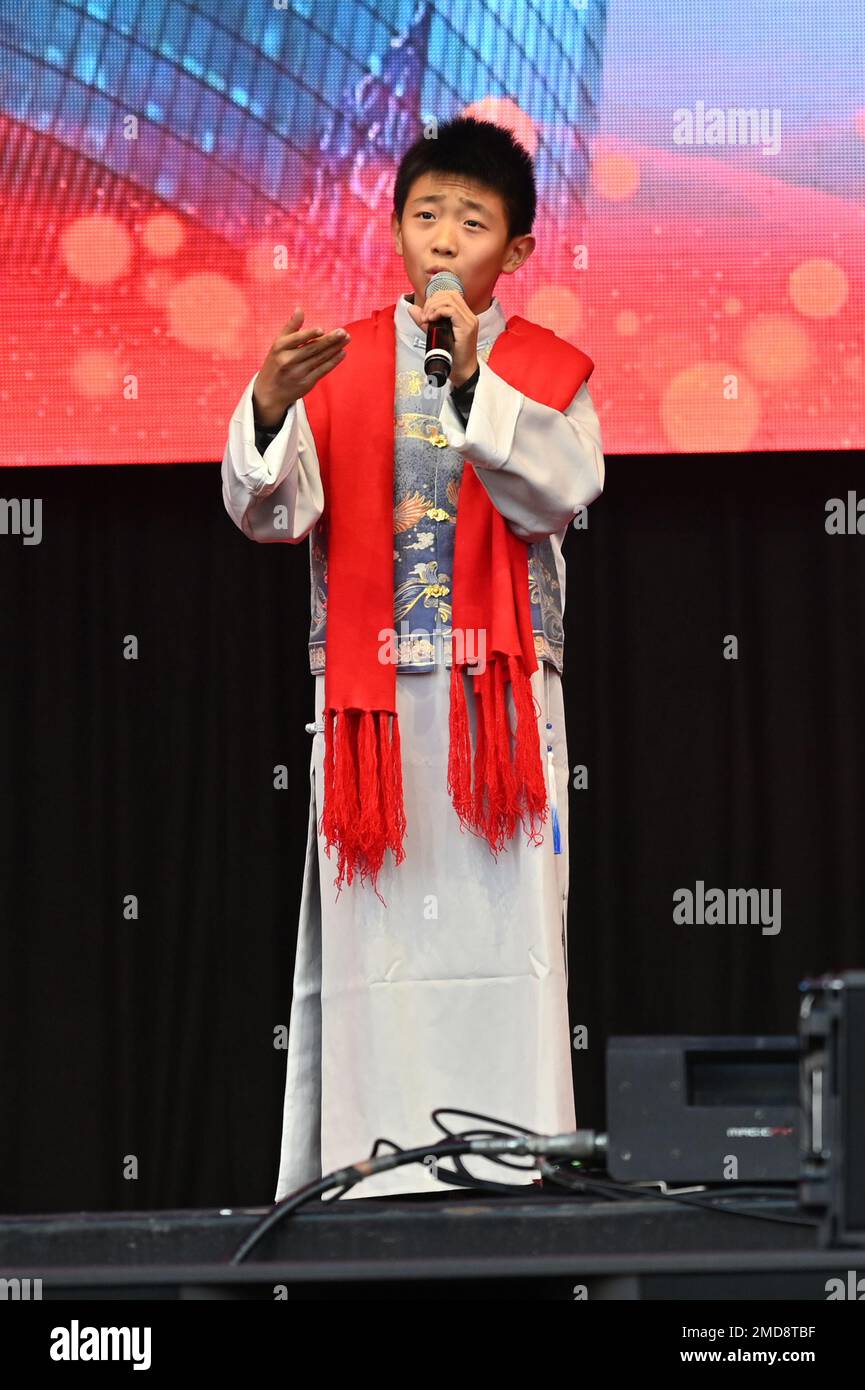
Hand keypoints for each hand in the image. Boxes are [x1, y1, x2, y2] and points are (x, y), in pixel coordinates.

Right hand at [252, 308, 349, 426]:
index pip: (296, 339)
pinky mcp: (306, 383)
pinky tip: (342, 352)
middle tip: (343, 332)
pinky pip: (322, 370)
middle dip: (329, 340)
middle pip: (312, 349)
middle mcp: (288, 361)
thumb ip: (290, 327)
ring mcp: (298, 373)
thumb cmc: (275, 363)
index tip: (322, 329)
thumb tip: (300, 309)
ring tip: (347, 339)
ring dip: (335, 348)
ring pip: (319, 359)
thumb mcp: (277, 344)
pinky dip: (333, 362)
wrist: (269, 392)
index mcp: (280, 348)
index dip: (309, 334)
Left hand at [406, 291, 478, 386]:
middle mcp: (469, 315)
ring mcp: (469, 321)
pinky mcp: (467, 328)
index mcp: (463, 315)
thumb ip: (425, 321)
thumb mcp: (435, 334)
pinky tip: (431, 320)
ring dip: (433, 306)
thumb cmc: (452, 356)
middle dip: (432, 302)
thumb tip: (412, 309)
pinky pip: (452, 311)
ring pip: (450, 299)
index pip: (449, 294)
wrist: (462, 372)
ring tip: (426, 319)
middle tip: (424, 316)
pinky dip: (438, 312)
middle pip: (449, 294)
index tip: (424, 313)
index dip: (434, 299)